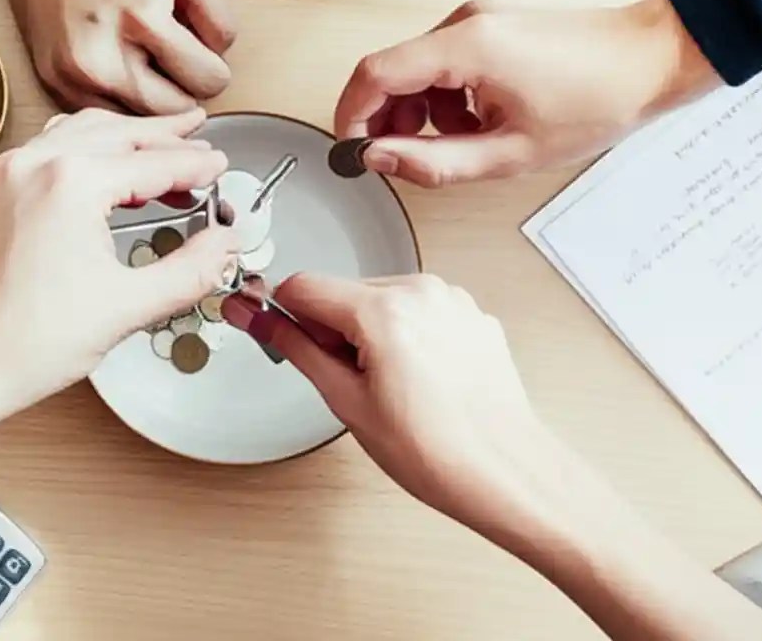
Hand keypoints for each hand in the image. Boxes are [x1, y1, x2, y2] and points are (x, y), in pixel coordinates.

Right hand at [0, 0, 234, 113]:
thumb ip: (215, 18)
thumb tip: (217, 62)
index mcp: (143, 20)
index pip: (208, 82)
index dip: (213, 68)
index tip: (202, 58)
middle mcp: (103, 56)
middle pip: (173, 111)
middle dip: (182, 89)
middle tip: (173, 60)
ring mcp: (74, 74)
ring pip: (138, 121)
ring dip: (148, 99)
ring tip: (142, 62)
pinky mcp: (53, 81)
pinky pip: (104, 114)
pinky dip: (116, 99)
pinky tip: (115, 68)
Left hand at [0, 108, 237, 432]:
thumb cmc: (26, 342)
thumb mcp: (129, 307)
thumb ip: (191, 270)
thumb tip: (225, 244)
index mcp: (70, 184)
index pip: (153, 162)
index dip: (196, 164)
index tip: (222, 167)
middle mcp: (36, 165)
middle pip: (118, 133)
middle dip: (165, 136)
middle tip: (201, 135)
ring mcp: (10, 174)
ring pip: (82, 131)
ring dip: (126, 136)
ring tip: (163, 144)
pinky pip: (52, 147)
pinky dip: (89, 146)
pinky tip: (108, 163)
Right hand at [223, 274, 761, 640]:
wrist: (507, 475)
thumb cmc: (436, 453)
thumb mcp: (346, 402)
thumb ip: (294, 347)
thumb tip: (253, 315)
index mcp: (384, 310)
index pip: (303, 286)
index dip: (282, 314)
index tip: (273, 332)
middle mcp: (421, 292)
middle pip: (344, 292)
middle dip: (331, 330)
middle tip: (346, 382)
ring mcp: (452, 301)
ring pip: (380, 300)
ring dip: (368, 333)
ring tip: (388, 387)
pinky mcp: (472, 315)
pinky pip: (418, 312)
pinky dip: (405, 337)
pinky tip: (418, 382)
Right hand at [334, 0, 719, 186]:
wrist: (652, 61)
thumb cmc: (598, 99)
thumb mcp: (509, 152)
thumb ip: (434, 162)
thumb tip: (381, 160)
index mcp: (465, 47)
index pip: (374, 73)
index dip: (351, 115)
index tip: (351, 148)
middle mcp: (465, 23)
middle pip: (392, 72)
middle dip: (389, 121)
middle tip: (406, 160)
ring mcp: (478, 21)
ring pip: (417, 73)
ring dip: (423, 115)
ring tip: (463, 145)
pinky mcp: (491, 28)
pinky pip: (445, 66)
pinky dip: (448, 101)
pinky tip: (481, 123)